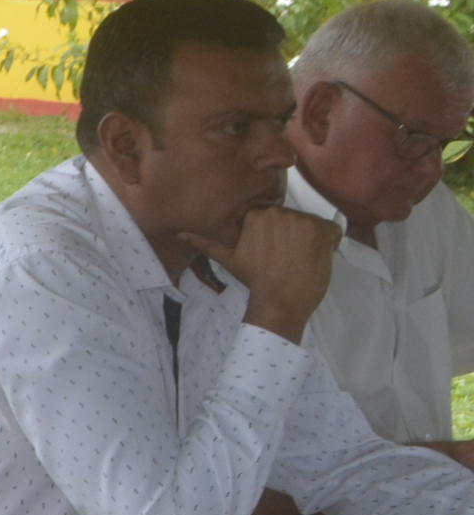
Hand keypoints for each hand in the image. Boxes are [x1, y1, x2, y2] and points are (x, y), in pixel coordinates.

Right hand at [178, 204, 337, 340]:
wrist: (279, 302)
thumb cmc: (255, 281)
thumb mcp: (229, 259)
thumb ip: (207, 243)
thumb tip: (181, 234)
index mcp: (256, 216)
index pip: (274, 216)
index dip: (277, 234)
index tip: (276, 250)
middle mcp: (278, 212)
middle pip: (293, 219)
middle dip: (294, 235)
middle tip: (288, 258)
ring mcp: (301, 220)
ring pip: (312, 225)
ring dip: (311, 240)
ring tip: (301, 260)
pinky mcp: (323, 231)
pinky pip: (333, 230)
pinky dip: (330, 243)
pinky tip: (317, 259)